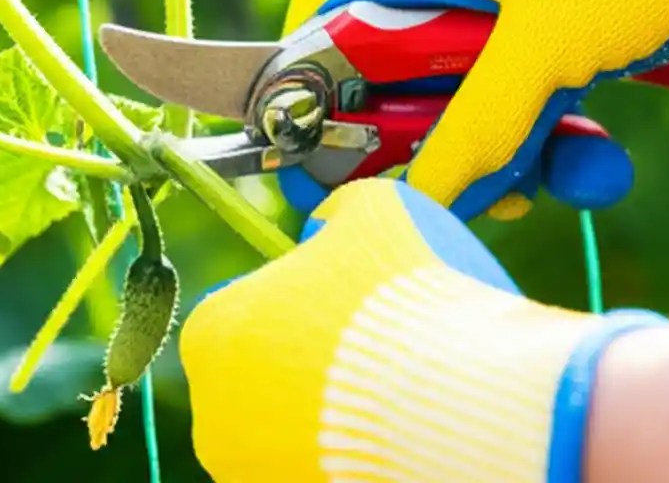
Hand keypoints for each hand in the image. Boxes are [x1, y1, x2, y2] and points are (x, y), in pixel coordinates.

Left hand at [180, 178, 663, 481]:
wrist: (455, 403)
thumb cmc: (404, 298)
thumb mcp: (376, 212)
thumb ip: (338, 212)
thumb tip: (329, 223)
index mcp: (213, 330)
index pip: (248, 305)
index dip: (304, 296)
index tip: (351, 298)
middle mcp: (213, 412)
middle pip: (264, 372)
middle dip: (314, 357)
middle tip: (381, 343)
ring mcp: (250, 470)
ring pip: (292, 425)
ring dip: (333, 407)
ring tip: (400, 387)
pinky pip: (322, 463)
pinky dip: (356, 447)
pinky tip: (401, 429)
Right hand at [281, 0, 668, 219]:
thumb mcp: (553, 49)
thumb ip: (478, 127)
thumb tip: (419, 202)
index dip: (320, 67)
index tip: (341, 135)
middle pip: (410, 40)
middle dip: (445, 122)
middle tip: (475, 181)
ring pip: (479, 53)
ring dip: (513, 122)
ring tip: (569, 175)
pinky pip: (531, 41)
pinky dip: (552, 95)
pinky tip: (594, 147)